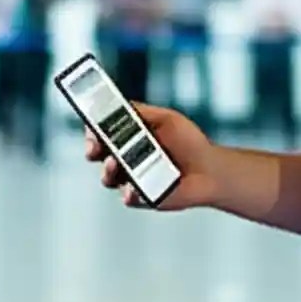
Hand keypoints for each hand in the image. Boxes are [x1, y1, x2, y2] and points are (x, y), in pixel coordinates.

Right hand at [84, 102, 220, 210]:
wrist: (210, 169)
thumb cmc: (189, 142)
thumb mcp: (165, 119)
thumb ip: (141, 111)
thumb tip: (117, 104)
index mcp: (127, 136)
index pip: (100, 131)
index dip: (91, 128)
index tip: (90, 125)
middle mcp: (124, 158)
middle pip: (97, 154)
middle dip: (92, 149)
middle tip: (94, 147)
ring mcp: (131, 179)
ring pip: (108, 177)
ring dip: (108, 170)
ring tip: (115, 163)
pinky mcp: (142, 197)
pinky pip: (128, 197)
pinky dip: (130, 193)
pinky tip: (134, 188)